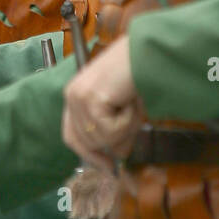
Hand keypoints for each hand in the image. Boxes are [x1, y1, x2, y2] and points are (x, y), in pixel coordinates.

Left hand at [62, 36, 143, 166]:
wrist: (146, 50)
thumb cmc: (137, 73)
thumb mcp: (122, 108)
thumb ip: (115, 131)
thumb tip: (117, 156)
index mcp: (75, 94)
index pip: (72, 136)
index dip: (89, 156)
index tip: (109, 168)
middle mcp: (72, 96)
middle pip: (88, 142)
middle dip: (116, 140)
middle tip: (134, 119)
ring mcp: (78, 97)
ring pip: (101, 139)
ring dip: (125, 128)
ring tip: (134, 104)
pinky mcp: (90, 99)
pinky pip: (111, 131)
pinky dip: (128, 121)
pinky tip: (131, 100)